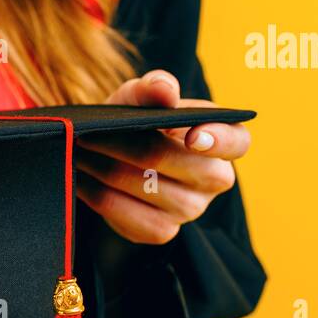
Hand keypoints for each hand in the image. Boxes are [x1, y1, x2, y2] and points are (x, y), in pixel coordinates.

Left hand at [74, 69, 249, 245]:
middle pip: (182, 165)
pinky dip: (100, 197)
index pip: (237, 141)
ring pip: (150, 188)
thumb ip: (152, 87)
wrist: (106, 156)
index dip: (218, 140)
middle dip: (130, 147)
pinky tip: (82, 180)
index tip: (192, 135)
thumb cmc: (134, 122)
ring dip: (107, 169)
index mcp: (222, 138)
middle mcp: (214, 178)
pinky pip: (132, 218)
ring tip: (81, 152)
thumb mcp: (138, 98)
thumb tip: (165, 90)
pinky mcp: (162, 231)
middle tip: (91, 135)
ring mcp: (191, 209)